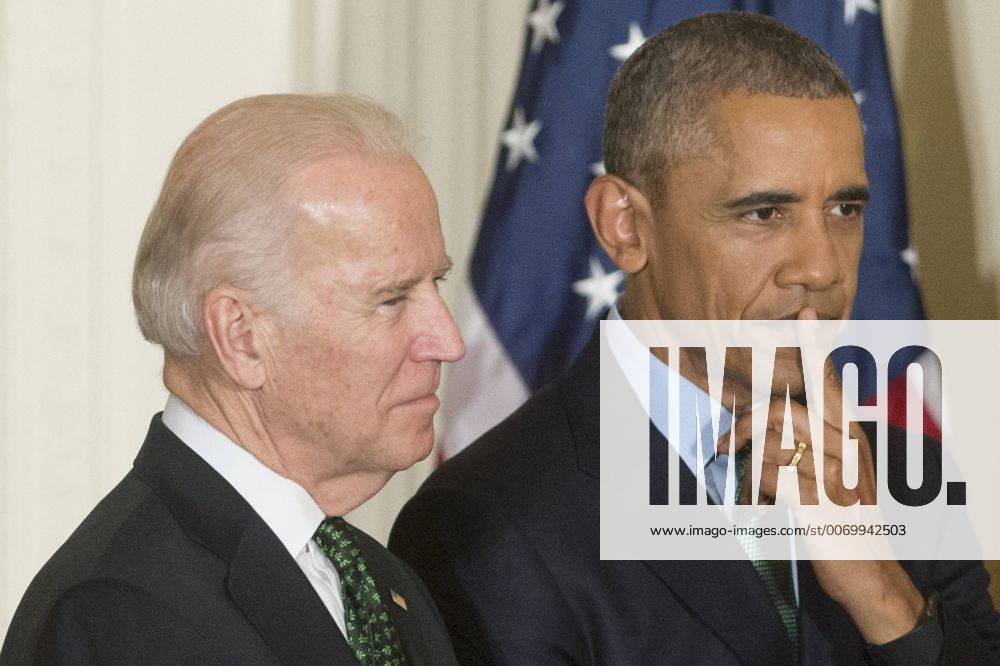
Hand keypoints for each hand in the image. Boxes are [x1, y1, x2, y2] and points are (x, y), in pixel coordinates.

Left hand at [723, 308, 925, 643]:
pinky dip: (753, 485)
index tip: (804, 311)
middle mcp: (844, 445)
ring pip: (771, 440)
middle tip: (721, 444)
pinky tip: (762, 500)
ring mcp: (833, 472)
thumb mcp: (831, 467)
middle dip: (743, 424)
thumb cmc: (838, 512)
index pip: (828, 379)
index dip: (813, 344)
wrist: (863, 565)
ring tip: (741, 476)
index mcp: (847, 431)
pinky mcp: (816, 501)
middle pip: (782, 409)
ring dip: (746, 458)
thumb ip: (807, 438)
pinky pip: (767, 474)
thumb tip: (766, 412)